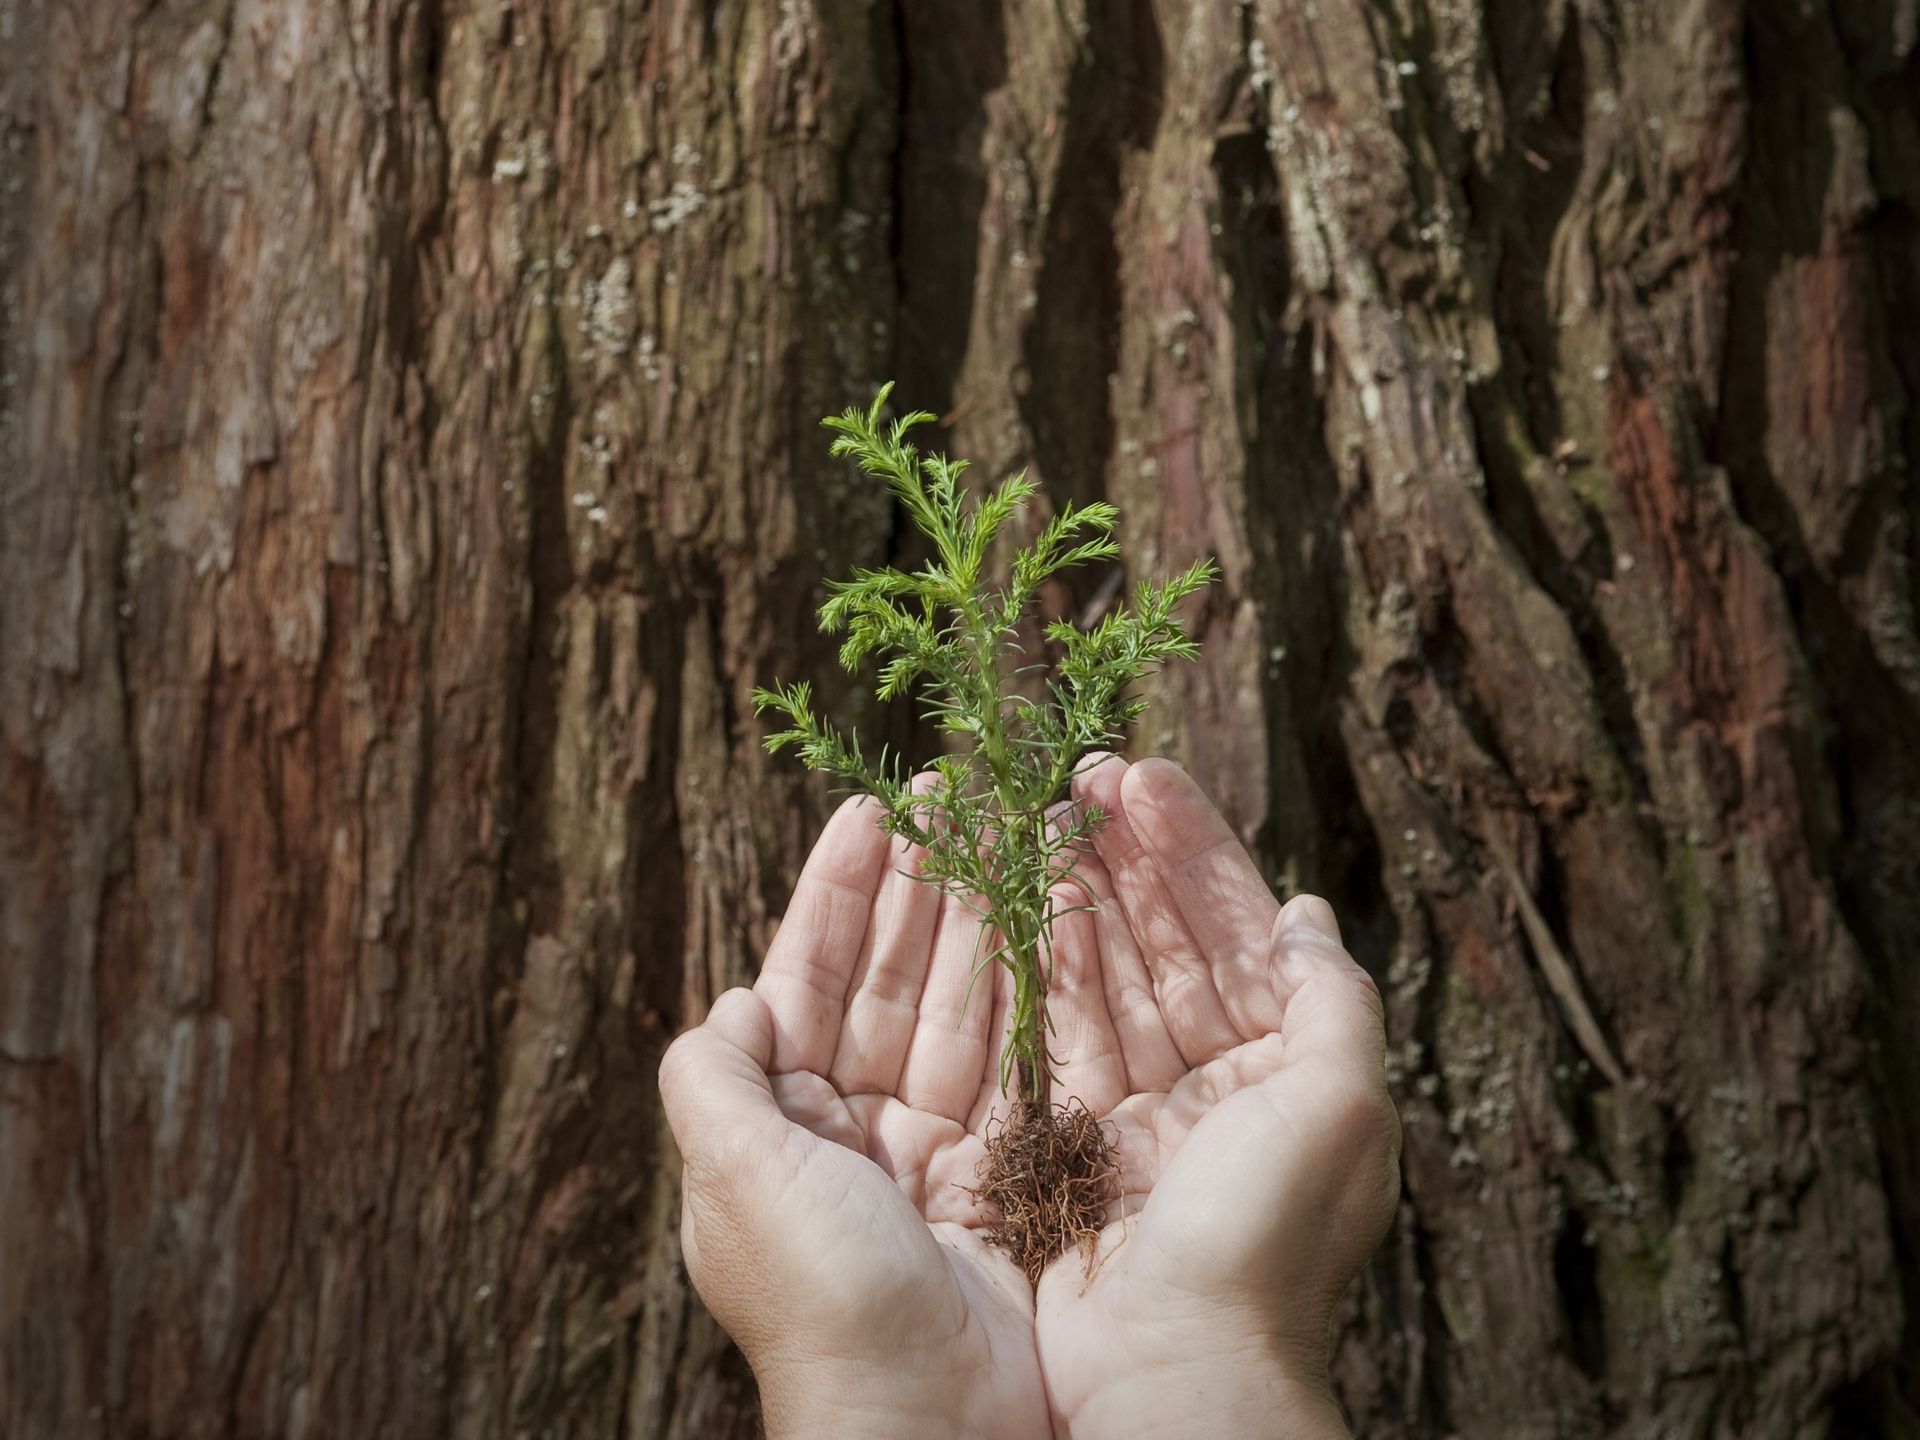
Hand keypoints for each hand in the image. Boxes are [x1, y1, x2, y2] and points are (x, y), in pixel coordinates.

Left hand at [658, 794, 1050, 1439]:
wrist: (928, 1422)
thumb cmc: (818, 1296)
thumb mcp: (735, 1176)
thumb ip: (713, 1076)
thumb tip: (734, 1000)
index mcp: (778, 1128)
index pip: (806, 979)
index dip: (837, 895)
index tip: (868, 811)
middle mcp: (851, 1131)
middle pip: (887, 979)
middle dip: (917, 887)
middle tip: (952, 794)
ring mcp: (931, 1151)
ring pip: (956, 1005)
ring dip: (977, 917)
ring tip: (1003, 830)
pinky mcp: (1003, 1172)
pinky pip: (1015, 1057)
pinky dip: (1029, 985)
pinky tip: (1044, 916)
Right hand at [1031, 756, 1400, 1437]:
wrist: (1173, 1374)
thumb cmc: (1269, 1244)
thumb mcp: (1344, 1106)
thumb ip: (1336, 998)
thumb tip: (1307, 911)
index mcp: (1287, 1072)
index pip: (1239, 930)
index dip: (1194, 849)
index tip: (1139, 777)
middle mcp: (1216, 1086)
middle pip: (1167, 940)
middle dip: (1128, 854)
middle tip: (1081, 776)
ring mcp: (1140, 1115)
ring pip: (1105, 975)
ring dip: (1077, 892)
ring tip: (1039, 814)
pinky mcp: (1072, 1144)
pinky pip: (1052, 1034)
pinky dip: (1037, 964)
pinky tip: (1018, 900)